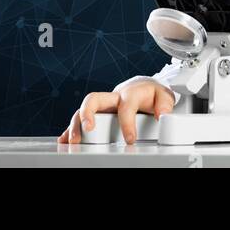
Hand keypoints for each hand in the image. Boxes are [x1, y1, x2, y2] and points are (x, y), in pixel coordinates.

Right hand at [56, 78, 174, 143]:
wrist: (142, 88)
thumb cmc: (151, 94)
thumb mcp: (164, 97)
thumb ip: (165, 104)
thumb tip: (162, 115)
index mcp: (130, 94)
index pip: (126, 106)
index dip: (127, 123)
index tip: (130, 139)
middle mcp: (112, 97)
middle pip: (94, 99)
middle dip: (87, 113)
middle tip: (87, 129)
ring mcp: (102, 105)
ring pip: (83, 110)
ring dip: (75, 124)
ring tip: (72, 141)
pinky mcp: (96, 113)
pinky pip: (80, 120)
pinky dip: (70, 129)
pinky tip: (64, 140)